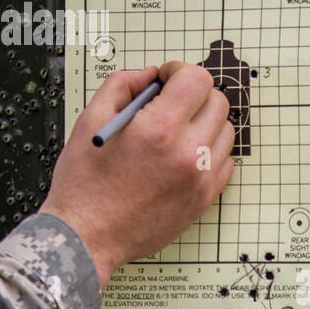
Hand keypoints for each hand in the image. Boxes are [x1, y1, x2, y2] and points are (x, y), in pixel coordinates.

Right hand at [39, 62, 234, 289]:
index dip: (179, 71)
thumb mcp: (89, 121)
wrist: (87, 237)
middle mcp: (187, 153)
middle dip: (192, 94)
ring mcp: (200, 178)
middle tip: (168, 103)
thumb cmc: (84, 186)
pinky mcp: (204, 199)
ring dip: (204, 122)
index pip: (196, 79)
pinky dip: (209, 152)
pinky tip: (182, 155)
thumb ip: (121, 86)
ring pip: (225, 131)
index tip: (166, 78)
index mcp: (159, 129)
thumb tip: (148, 76)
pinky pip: (224, 162)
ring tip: (174, 132)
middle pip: (216, 101)